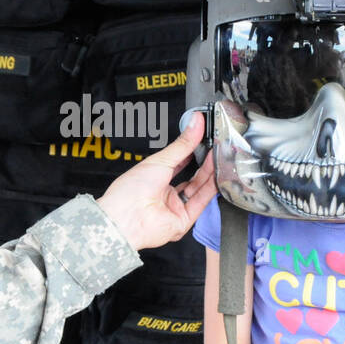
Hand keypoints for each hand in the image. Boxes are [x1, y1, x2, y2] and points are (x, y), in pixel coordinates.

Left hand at [95, 111, 215, 251]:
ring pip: (198, 188)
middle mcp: (165, 194)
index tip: (205, 140)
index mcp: (154, 179)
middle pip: (191, 177)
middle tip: (215, 147)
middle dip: (204, 162)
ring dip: (209, 172)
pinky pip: (201, 201)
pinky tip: (216, 173)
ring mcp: (174, 208)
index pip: (179, 164)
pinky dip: (210, 187)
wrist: (126, 217)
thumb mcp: (160, 160)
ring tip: (218, 156)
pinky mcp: (184, 220)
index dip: (193, 152)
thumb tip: (195, 123)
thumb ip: (183, 144)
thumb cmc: (130, 191)